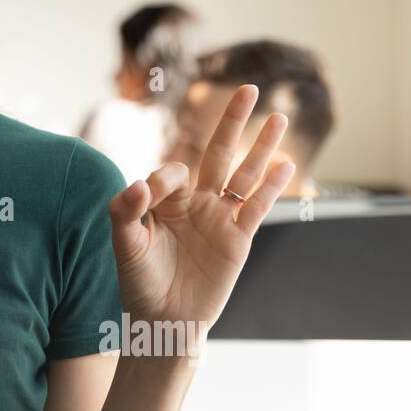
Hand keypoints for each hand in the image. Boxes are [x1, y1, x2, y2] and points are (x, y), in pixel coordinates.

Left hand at [107, 84, 295, 335]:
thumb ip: (125, 211)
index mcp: (165, 199)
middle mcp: (196, 202)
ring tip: (278, 117)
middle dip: (231, 122)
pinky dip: (270, 186)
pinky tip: (285, 163)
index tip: (149, 194)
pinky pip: (256, 206)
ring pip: (243, 174)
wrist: (163, 321)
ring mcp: (220, 218)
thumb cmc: (139, 282)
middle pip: (217, 153)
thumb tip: (137, 182)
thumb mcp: (124, 245)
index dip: (163, 178)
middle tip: (247, 89)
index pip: (173, 171)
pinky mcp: (238, 239)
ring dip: (261, 146)